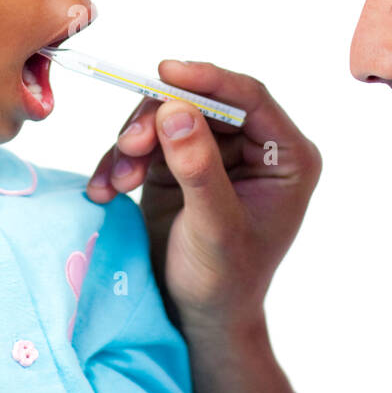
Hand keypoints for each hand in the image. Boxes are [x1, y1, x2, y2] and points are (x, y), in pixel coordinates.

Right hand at [85, 60, 321, 332]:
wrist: (197, 319)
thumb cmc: (224, 281)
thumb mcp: (214, 227)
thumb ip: (199, 169)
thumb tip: (176, 111)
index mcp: (286, 157)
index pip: (250, 98)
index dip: (208, 80)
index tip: (165, 72)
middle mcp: (254, 148)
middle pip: (200, 103)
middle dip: (157, 120)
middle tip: (128, 146)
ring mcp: (214, 154)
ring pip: (166, 118)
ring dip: (133, 144)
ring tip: (115, 183)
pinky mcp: (179, 164)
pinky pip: (145, 142)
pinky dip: (121, 161)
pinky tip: (105, 190)